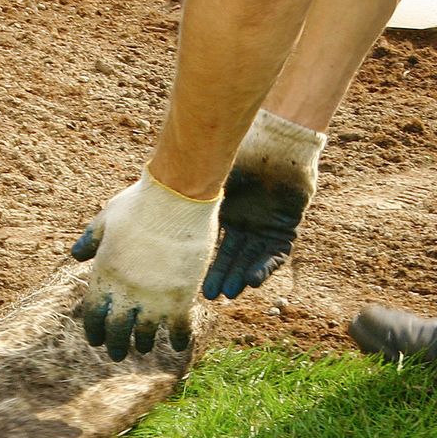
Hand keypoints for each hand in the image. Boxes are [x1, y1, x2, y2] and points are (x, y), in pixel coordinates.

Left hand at [70, 173, 220, 359]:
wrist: (177, 197)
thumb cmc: (140, 202)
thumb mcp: (106, 218)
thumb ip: (91, 239)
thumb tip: (76, 255)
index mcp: (104, 273)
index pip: (93, 314)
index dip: (94, 331)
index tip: (96, 340)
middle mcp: (125, 292)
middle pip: (117, 331)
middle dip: (116, 346)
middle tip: (118, 355)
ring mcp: (153, 298)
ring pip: (146, 334)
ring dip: (145, 344)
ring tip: (145, 348)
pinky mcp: (180, 297)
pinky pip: (179, 327)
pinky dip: (179, 338)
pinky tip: (179, 346)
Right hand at [203, 110, 326, 299]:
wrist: (278, 142)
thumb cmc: (242, 153)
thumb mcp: (210, 176)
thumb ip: (189, 190)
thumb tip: (151, 195)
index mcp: (225, 210)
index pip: (212, 242)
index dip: (203, 261)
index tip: (191, 278)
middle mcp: (244, 220)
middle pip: (231, 254)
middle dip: (220, 275)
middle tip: (209, 295)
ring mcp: (264, 225)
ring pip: (251, 258)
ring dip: (240, 275)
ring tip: (229, 293)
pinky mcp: (285, 228)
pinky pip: (275, 255)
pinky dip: (264, 268)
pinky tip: (252, 280)